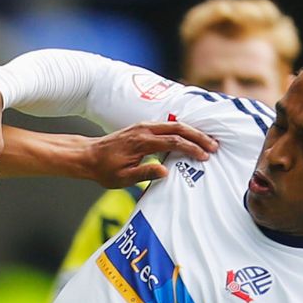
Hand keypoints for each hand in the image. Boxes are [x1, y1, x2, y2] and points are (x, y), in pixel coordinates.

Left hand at [84, 120, 217, 187]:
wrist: (88, 156)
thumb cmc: (104, 170)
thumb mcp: (122, 178)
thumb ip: (143, 173)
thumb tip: (165, 171)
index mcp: (140, 142)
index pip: (172, 142)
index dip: (191, 148)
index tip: (204, 157)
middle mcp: (143, 130)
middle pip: (178, 128)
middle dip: (198, 136)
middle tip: (214, 146)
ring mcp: (143, 126)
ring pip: (174, 124)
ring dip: (192, 132)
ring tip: (208, 141)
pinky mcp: (142, 127)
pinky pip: (167, 125)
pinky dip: (182, 130)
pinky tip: (191, 137)